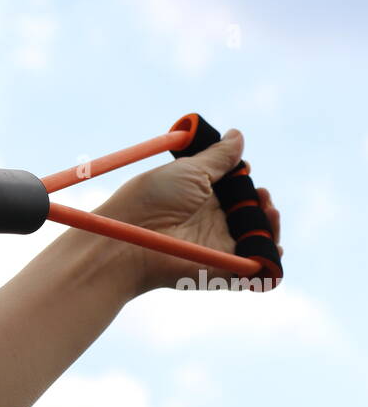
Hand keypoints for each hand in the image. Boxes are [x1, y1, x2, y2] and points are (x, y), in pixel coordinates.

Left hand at [93, 129, 282, 296]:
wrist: (132, 237)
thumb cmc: (152, 199)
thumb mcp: (189, 171)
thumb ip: (218, 158)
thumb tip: (237, 135)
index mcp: (202, 197)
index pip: (235, 190)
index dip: (246, 181)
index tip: (247, 170)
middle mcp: (212, 222)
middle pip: (250, 213)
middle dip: (263, 202)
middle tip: (261, 193)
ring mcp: (219, 247)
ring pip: (258, 238)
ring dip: (271, 224)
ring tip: (268, 208)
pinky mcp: (224, 271)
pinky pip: (256, 270)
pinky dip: (272, 258)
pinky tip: (274, 241)